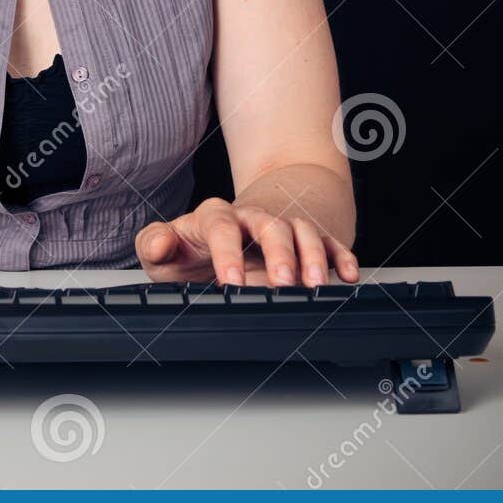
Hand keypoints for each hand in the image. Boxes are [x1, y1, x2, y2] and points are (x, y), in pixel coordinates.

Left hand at [133, 196, 360, 286]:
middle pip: (269, 224)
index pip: (221, 227)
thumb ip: (155, 245)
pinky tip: (347, 275)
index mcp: (215, 218)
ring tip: (315, 284)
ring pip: (301, 231)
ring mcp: (283, 226)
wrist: (235, 228)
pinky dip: (341, 257)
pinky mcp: (309, 240)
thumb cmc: (198, 246)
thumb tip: (157, 245)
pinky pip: (330, 243)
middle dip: (278, 252)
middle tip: (282, 282)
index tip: (231, 283)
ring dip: (312, 255)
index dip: (227, 253)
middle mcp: (252, 218)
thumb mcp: (168, 248)